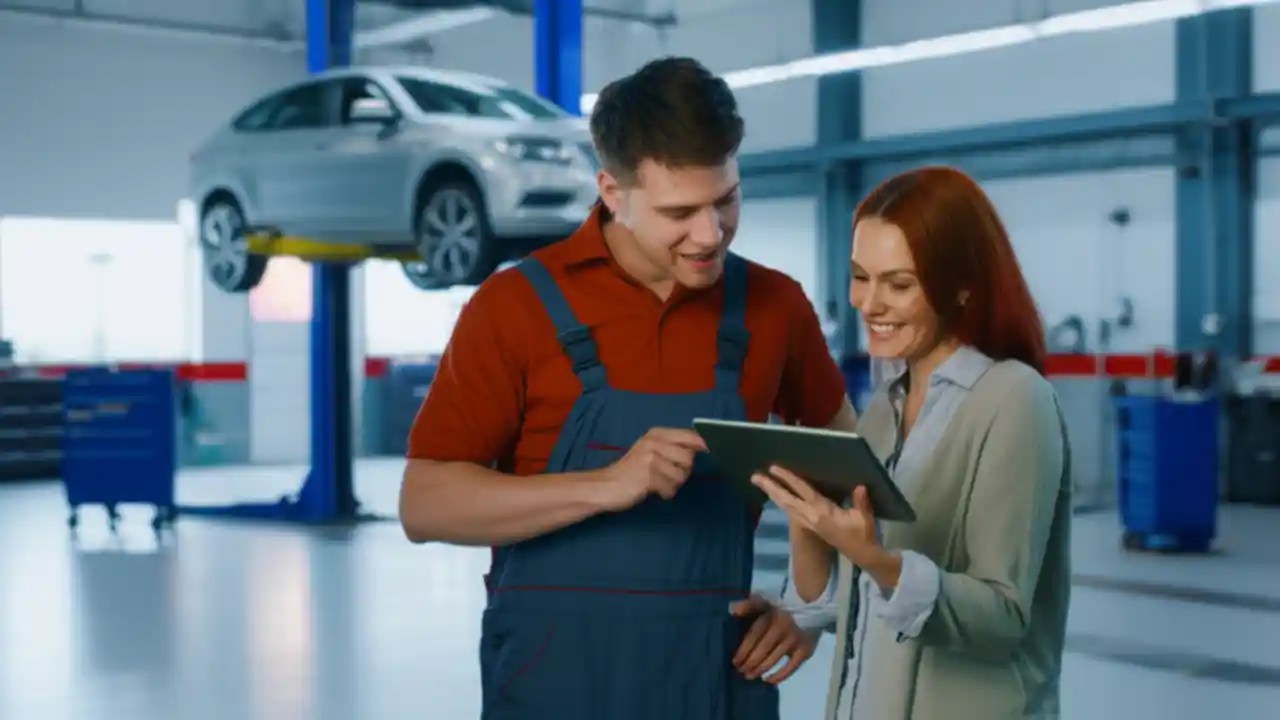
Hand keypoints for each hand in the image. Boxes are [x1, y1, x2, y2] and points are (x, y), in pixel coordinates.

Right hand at [595, 428, 706, 511]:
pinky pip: (670, 487)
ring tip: (659, 483)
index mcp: (656, 433)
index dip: (702, 444)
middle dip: (683, 471)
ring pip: (681, 475)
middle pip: (688, 458)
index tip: (708, 451)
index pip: (689, 436)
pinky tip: (654, 490)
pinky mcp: (648, 475)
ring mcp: (650, 458)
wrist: (607, 485)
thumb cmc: (632, 471)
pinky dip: (665, 493)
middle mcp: (653, 442)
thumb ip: (673, 446)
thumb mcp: (651, 451)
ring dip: (673, 484)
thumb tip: (702, 446)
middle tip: (668, 475)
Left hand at [729, 594, 815, 683]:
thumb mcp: (765, 602)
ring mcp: (794, 641)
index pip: (754, 636)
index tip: (735, 661)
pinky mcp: (805, 651)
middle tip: (741, 671)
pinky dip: (779, 676)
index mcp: (770, 616)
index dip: (743, 650)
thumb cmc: (780, 610)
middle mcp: (782, 629)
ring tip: (750, 676)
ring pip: (774, 659)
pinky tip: (768, 680)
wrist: (810, 610)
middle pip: (762, 650)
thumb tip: (733, 611)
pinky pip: (791, 667)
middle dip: (749, 662)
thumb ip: (748, 605)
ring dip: (760, 670)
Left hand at [751, 465, 880, 566]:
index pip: (803, 492)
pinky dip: (782, 502)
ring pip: (786, 506)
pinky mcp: (810, 526)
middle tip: (755, 477)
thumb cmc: (863, 535)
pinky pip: (791, 512)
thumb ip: (860, 501)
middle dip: (771, 488)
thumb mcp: (864, 518)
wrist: (861, 555)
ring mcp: (808, 523)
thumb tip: (859, 486)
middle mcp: (811, 518)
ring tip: (761, 483)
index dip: (788, 479)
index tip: (774, 468)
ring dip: (773, 494)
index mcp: (822, 514)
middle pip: (786, 500)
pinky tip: (777, 496)